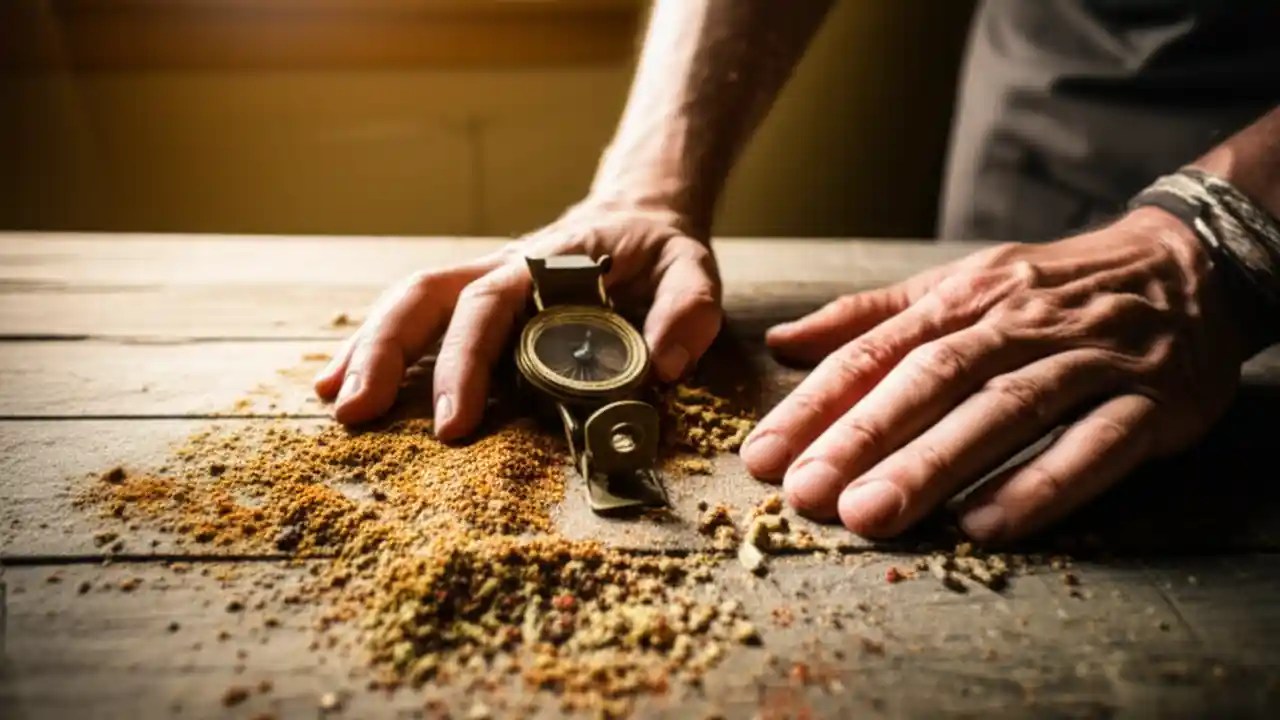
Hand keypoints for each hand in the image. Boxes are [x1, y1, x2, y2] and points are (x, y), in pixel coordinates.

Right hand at [313, 201, 721, 438]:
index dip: (464, 364)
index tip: (452, 426)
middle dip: (384, 355)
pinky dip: (372, 349)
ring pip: (405, 306)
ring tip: (334, 405)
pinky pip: (414, 320)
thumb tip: (661, 367)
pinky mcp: (474, 305)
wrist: (636, 218)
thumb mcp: (691, 269)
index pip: (487, 308)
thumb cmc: (659, 252)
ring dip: (366, 351)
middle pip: (422, 298)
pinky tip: (337, 385)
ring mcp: (480, 285)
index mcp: (543, 265)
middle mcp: (498, 270)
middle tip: (356, 415)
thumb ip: (687, 310)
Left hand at [741, 208, 1252, 542]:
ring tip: (872, 515)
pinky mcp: (1151, 403)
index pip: (876, 353)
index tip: (763, 458)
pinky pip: (1093, 446)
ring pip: (1004, 410)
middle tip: (807, 494)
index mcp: (963, 300)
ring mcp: (1086, 361)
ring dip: (935, 464)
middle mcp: (1018, 325)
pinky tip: (986, 525)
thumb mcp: (958, 285)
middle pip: (932, 379)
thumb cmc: (1049, 290)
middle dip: (864, 438)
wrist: (1186, 266)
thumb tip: (783, 341)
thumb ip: (871, 317)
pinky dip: (1040, 484)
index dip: (816, 406)